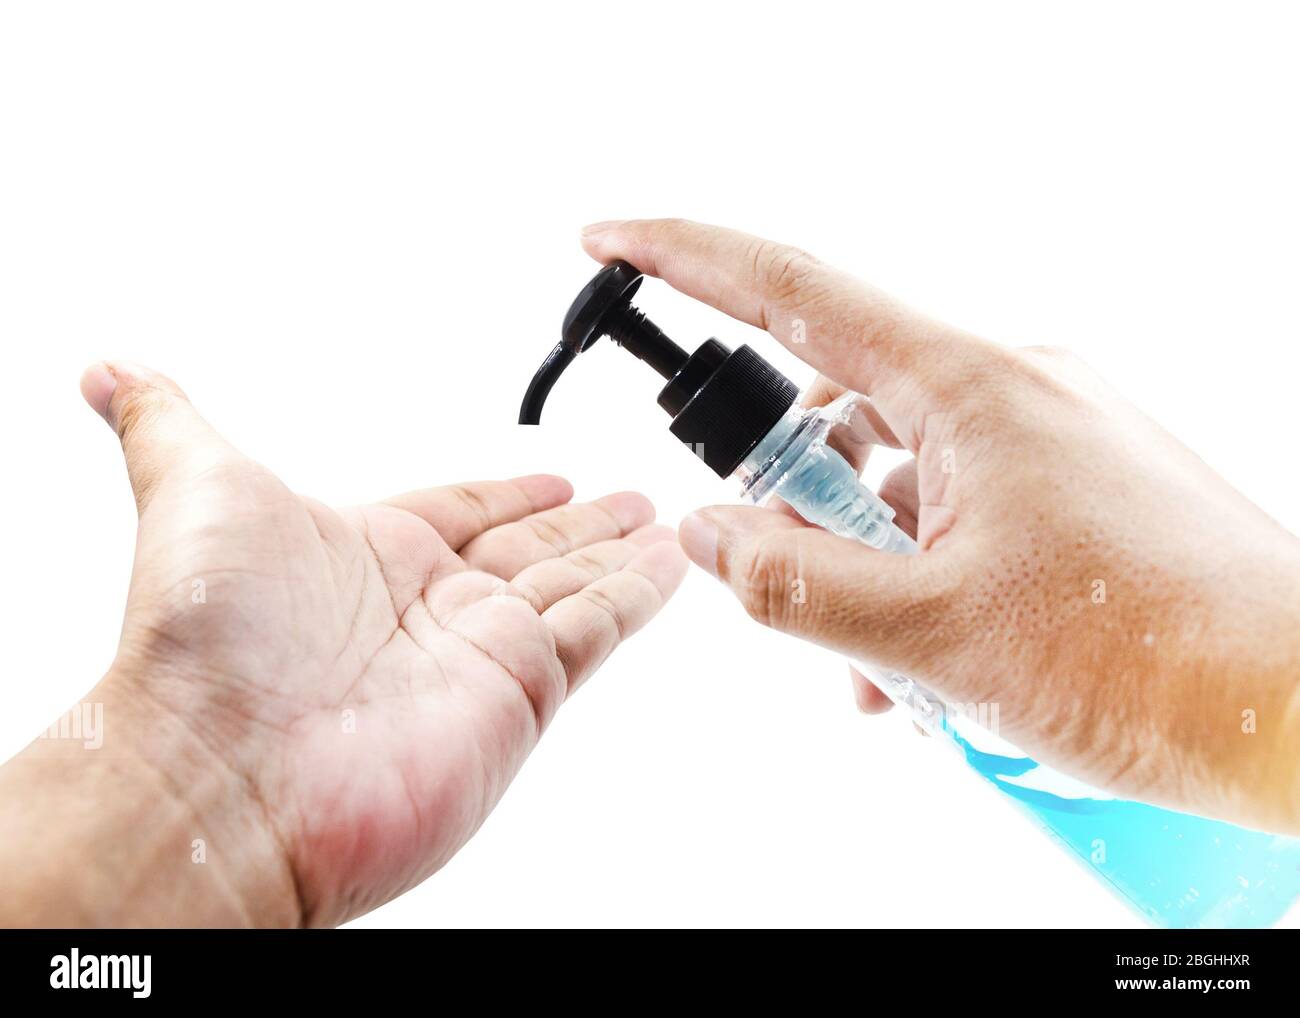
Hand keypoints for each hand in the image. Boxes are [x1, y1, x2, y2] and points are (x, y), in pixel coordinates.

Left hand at [0, 362, 685, 926]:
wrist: (225, 771)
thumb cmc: (203, 637)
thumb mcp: (192, 489)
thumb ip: (166, 422)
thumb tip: (108, 370)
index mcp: (368, 553)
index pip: (462, 510)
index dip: (509, 492)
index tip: (552, 473)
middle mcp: (428, 606)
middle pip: (530, 551)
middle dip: (583, 523)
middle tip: (631, 498)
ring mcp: (478, 653)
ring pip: (573, 588)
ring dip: (621, 557)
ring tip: (667, 528)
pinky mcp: (521, 694)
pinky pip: (597, 631)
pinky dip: (637, 596)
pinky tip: (667, 565)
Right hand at [583, 218, 1299, 833]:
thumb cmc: (1153, 657)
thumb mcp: (939, 634)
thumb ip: (798, 583)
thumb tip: (707, 535)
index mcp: (971, 387)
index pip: (797, 295)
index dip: (688, 261)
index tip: (613, 243)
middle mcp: (1008, 389)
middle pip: (841, 411)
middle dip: (796, 505)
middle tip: (787, 586)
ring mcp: (1044, 434)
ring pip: (898, 481)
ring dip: (864, 571)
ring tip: (890, 673)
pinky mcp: (1070, 483)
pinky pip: (955, 510)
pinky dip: (918, 580)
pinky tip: (933, 668)